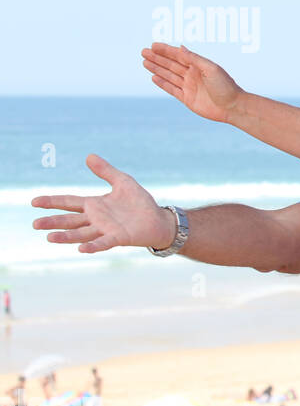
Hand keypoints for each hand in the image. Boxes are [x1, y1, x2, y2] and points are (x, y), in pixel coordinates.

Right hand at [31, 155, 175, 252]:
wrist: (159, 219)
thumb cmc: (140, 203)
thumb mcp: (123, 182)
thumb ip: (106, 171)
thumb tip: (89, 156)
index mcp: (94, 205)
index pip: (68, 202)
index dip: (51, 201)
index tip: (33, 201)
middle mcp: (96, 219)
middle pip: (70, 221)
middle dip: (53, 222)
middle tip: (35, 224)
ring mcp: (105, 230)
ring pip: (81, 234)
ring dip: (66, 236)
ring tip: (49, 238)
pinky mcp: (118, 238)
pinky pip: (103, 243)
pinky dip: (92, 246)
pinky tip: (80, 249)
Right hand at [143, 42, 244, 123]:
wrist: (233, 107)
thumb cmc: (225, 86)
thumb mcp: (210, 69)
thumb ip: (194, 59)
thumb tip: (180, 47)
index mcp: (199, 66)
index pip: (179, 55)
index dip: (166, 50)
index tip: (153, 45)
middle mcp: (193, 75)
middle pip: (171, 64)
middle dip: (157, 58)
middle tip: (143, 51)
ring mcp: (189, 87)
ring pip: (169, 75)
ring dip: (157, 68)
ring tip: (144, 62)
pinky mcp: (187, 99)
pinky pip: (172, 89)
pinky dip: (163, 83)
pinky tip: (153, 77)